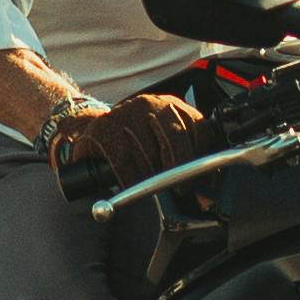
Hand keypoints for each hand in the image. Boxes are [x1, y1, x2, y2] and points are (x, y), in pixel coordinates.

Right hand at [46, 92, 207, 195]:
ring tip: (147, 183)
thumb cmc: (135, 143)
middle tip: (182, 191)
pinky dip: (130, 180)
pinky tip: (130, 186)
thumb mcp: (163, 142)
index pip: (197, 129)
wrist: (93, 132)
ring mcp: (125, 113)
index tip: (203, 182)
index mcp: (171, 106)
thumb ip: (187, 160)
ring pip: (149, 155)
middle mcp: (149, 104)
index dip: (202, 160)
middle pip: (176, 140)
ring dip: (151, 177)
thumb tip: (207, 195)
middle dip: (181, 171)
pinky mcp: (104, 129)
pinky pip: (124, 163)